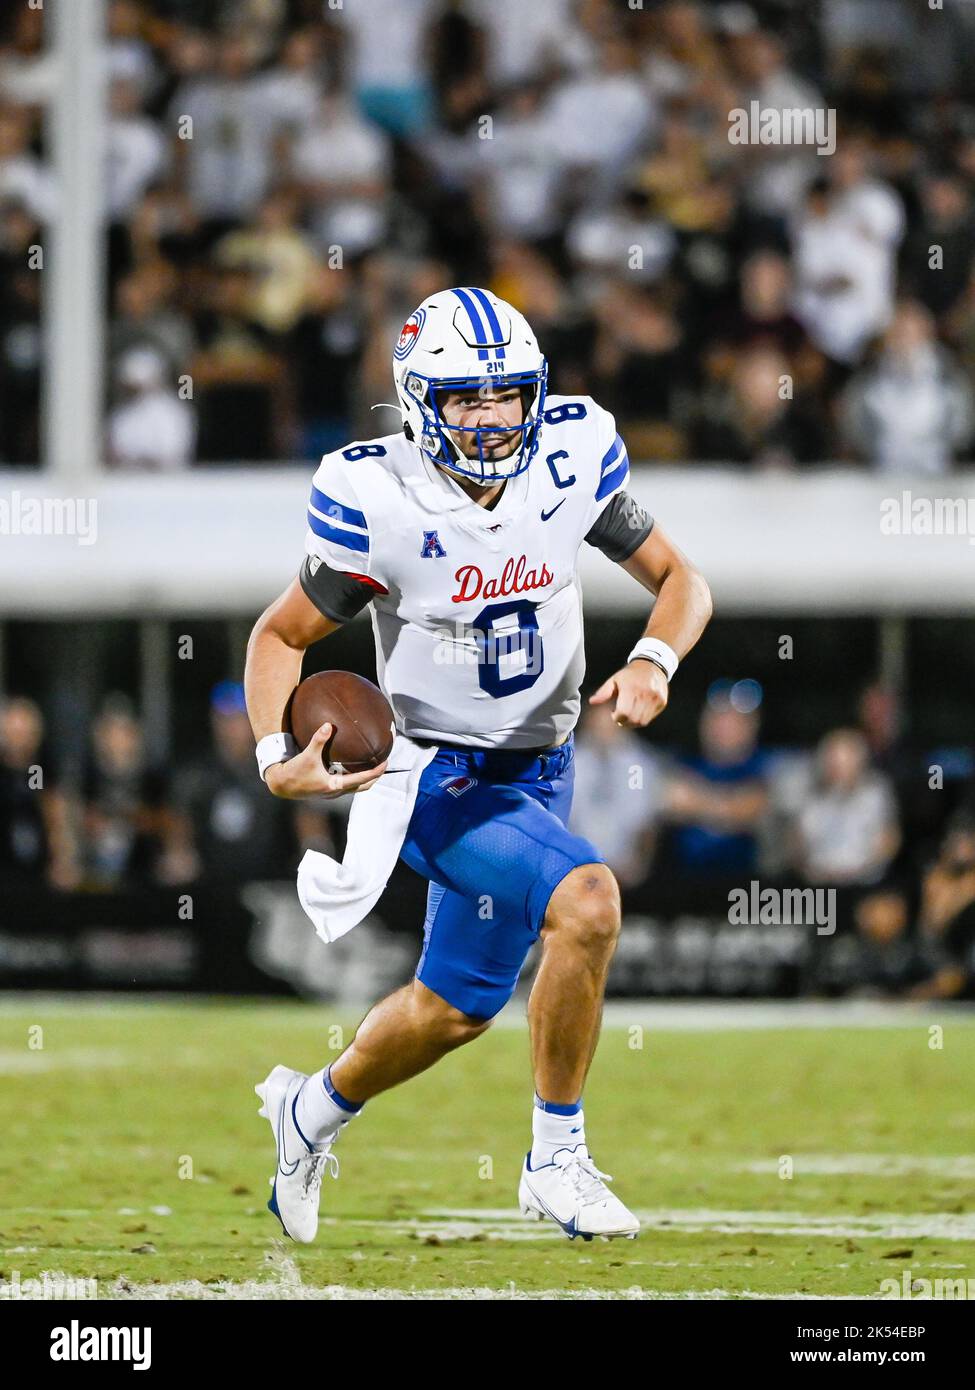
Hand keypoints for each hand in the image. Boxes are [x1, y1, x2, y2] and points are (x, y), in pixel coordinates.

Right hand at [264, 722, 387, 799]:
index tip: (386, 763)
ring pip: (355, 788)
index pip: (362, 779)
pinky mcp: (327, 789)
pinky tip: (352, 766)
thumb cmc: (294, 772)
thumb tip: (328, 725)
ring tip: (373, 765)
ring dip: (366, 778)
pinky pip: (346, 784)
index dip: (375, 772)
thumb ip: (318, 739)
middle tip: (383, 764)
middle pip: (363, 787)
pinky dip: (354, 777)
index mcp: (335, 786)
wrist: (281, 785)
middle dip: (375, 777)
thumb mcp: (307, 755)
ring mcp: (332, 792)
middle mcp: (336, 792)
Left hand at [589, 660, 668, 727]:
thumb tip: (592, 701)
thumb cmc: (630, 674)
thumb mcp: (614, 680)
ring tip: (628, 715)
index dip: (616, 717)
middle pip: (633, 719)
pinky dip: (642, 719)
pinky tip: (637, 712)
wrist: (652, 665)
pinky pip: (650, 718)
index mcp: (631, 688)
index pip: (624, 712)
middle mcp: (645, 694)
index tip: (613, 714)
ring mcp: (655, 699)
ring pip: (642, 721)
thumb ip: (603, 692)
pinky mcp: (662, 702)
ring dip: (632, 723)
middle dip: (624, 722)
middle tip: (619, 717)